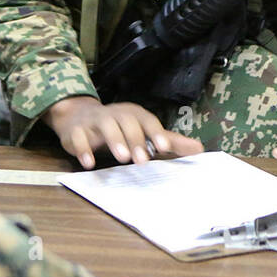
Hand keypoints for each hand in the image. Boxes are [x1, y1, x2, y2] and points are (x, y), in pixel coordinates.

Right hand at [43, 96, 202, 169]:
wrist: (79, 116)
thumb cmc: (119, 127)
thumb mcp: (144, 131)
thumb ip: (170, 141)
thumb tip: (200, 148)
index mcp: (134, 114)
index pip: (147, 120)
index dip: (155, 133)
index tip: (164, 148)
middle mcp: (115, 114)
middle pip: (127, 122)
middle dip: (135, 140)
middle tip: (141, 160)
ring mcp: (95, 121)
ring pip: (105, 125)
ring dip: (114, 140)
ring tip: (122, 159)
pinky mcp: (76, 131)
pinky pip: (78, 137)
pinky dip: (83, 148)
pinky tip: (88, 163)